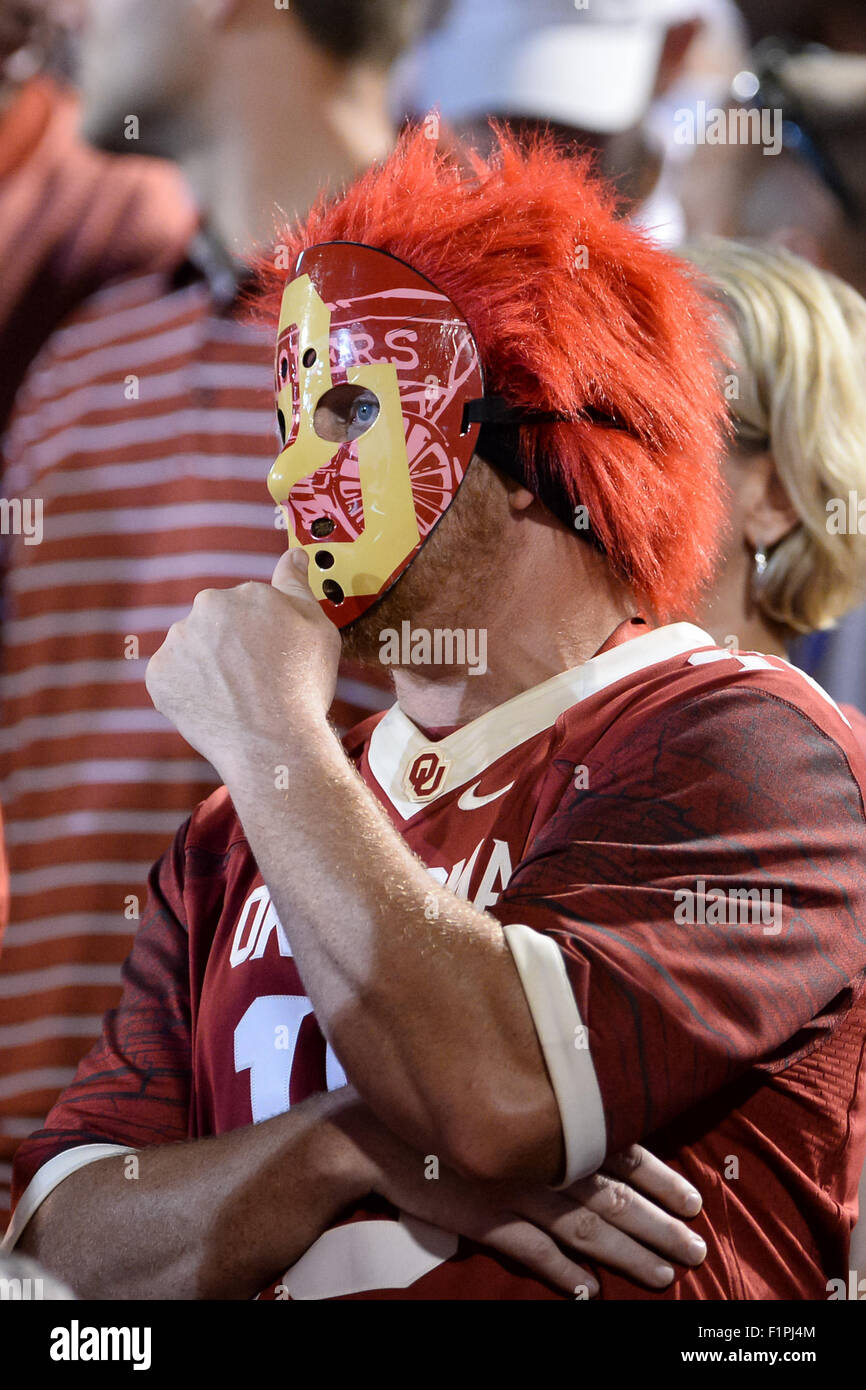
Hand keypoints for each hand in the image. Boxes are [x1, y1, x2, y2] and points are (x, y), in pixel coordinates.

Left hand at [145, 552, 340, 777]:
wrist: (273, 741)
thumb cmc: (303, 685)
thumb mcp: (318, 629)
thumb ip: (298, 586)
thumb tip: (293, 554)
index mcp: (244, 593)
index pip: (250, 608)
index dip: (264, 637)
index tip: (274, 661)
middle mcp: (205, 607)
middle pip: (216, 624)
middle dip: (230, 647)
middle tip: (254, 681)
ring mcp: (177, 642)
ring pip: (192, 650)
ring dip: (206, 667)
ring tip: (233, 698)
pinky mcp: (158, 676)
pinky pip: (171, 678)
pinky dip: (187, 691)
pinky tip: (213, 707)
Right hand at [345, 1105, 703, 1295]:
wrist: (372, 1132)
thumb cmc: (439, 1099)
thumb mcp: (496, 1089)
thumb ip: (541, 1105)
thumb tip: (593, 1119)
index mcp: (546, 1120)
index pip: (620, 1149)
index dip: (660, 1177)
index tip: (694, 1200)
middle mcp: (538, 1154)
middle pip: (613, 1195)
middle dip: (660, 1223)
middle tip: (697, 1249)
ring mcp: (512, 1188)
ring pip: (584, 1228)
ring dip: (629, 1254)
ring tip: (664, 1274)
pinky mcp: (483, 1218)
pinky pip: (532, 1251)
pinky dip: (563, 1274)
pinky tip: (590, 1293)